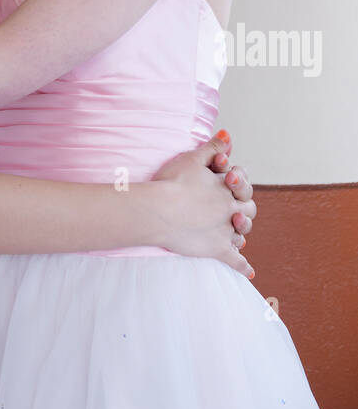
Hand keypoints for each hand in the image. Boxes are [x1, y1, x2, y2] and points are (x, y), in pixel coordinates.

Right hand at [152, 129, 256, 277]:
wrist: (159, 210)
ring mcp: (226, 231)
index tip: (229, 182)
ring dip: (241, 234)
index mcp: (226, 188)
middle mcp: (231, 209)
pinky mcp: (218, 250)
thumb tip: (227, 136)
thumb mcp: (193, 159)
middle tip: (234, 212)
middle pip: (248, 211)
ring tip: (239, 238)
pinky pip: (235, 260)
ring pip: (242, 234)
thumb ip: (212, 149)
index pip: (243, 185)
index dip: (238, 183)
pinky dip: (243, 266)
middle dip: (243, 210)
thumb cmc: (173, 182)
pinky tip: (249, 272)